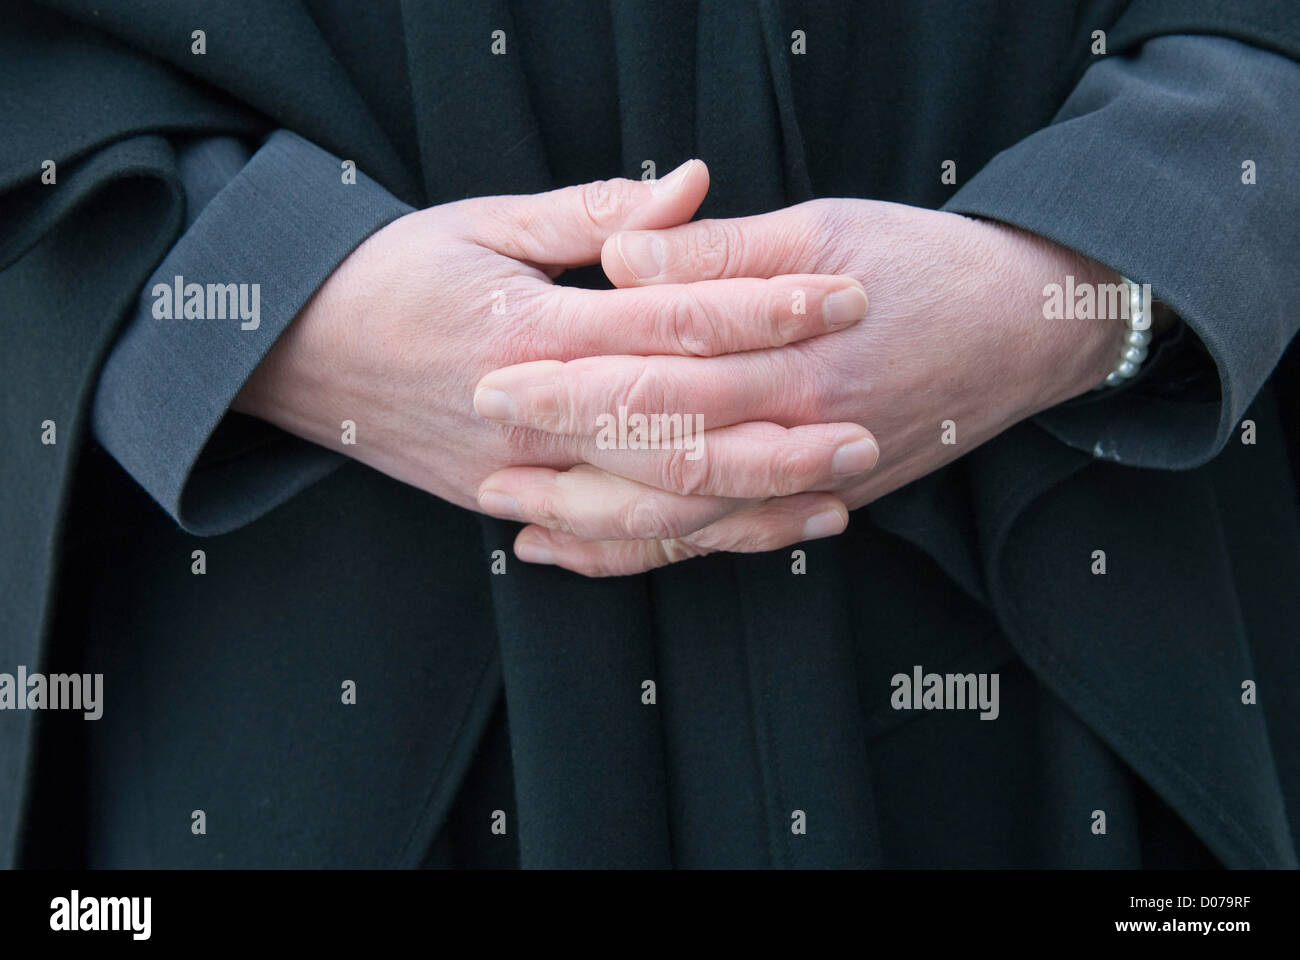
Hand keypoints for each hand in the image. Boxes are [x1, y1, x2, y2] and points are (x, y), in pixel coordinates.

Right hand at [233, 163, 873, 517]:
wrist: (291, 353)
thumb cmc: (389, 273)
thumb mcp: (482, 223)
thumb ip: (595, 214)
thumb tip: (694, 187)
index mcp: (529, 325)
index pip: (672, 320)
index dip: (764, 308)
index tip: (842, 296)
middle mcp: (529, 410)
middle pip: (677, 434)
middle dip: (779, 436)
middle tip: (867, 428)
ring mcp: (515, 471)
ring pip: (651, 505)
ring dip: (747, 508)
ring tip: (831, 501)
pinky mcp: (505, 503)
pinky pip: (605, 539)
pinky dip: (676, 544)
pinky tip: (743, 537)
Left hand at [476, 197, 1122, 574]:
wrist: (1029, 329)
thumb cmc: (926, 264)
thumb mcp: (826, 230)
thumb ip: (719, 256)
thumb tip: (619, 264)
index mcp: (795, 359)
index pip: (659, 381)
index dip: (572, 384)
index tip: (497, 378)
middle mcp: (802, 435)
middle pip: (661, 463)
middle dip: (565, 463)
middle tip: (485, 457)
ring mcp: (815, 481)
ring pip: (690, 525)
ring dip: (599, 528)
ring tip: (520, 522)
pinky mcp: (823, 501)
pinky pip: (729, 544)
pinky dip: (660, 554)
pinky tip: (600, 551)